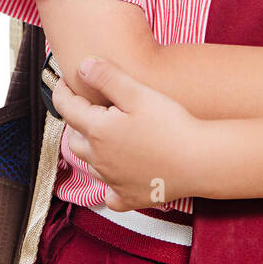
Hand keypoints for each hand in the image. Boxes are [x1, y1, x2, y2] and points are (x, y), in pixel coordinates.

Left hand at [53, 56, 202, 211]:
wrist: (200, 161)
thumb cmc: (172, 125)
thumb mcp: (139, 94)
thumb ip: (108, 77)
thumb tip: (83, 66)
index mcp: (98, 131)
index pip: (67, 108)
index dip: (62, 91)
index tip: (65, 81)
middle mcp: (99, 159)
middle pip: (74, 138)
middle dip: (76, 121)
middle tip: (88, 107)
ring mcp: (113, 181)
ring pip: (90, 164)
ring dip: (91, 149)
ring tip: (105, 136)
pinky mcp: (129, 198)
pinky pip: (110, 194)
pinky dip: (109, 184)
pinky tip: (118, 175)